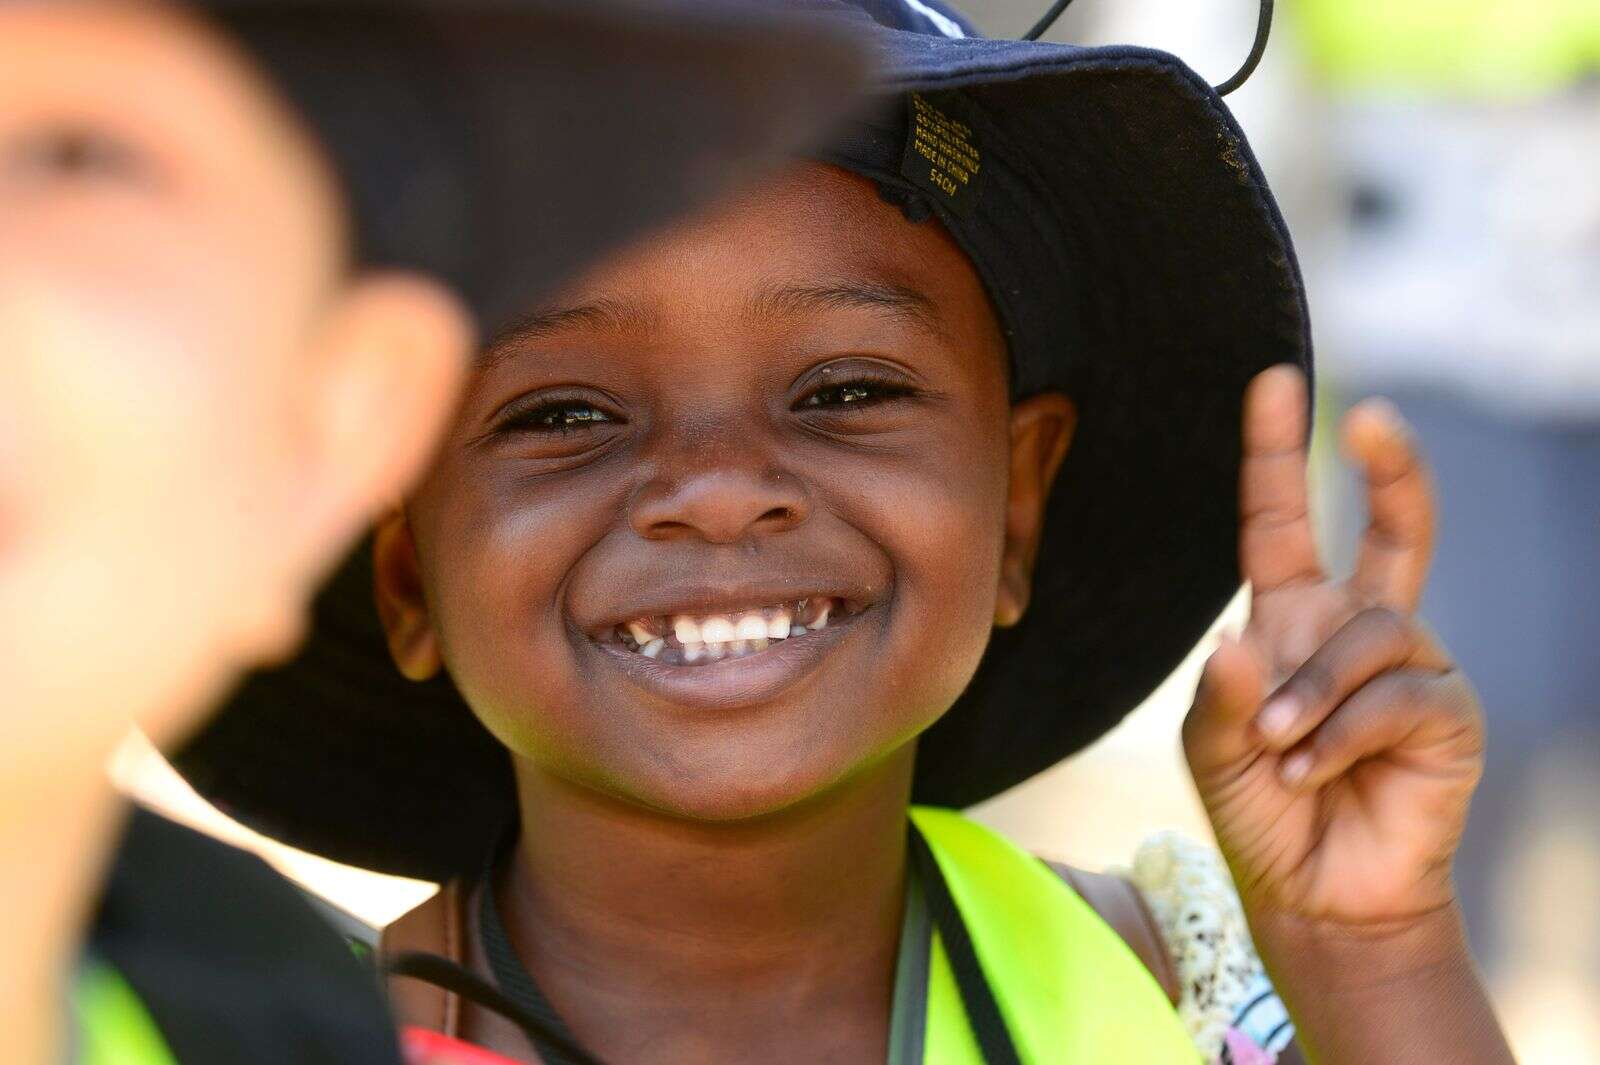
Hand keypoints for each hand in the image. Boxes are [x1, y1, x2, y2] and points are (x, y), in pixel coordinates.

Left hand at [1183, 366, 1483, 926]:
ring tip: (1278, 749)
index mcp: (1292, 618)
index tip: (1275, 381)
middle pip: (1397, 527)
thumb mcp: (1212, 747)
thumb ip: (1218, 698)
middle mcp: (1357, 627)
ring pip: (1371, 634)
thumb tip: (1236, 645)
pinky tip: (1311, 771)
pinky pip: (1396, 695)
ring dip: (1311, 695)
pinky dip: (1340, 734)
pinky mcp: (1448, 713)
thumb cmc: (1258, 808)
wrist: (1314, 892)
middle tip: (1372, 417)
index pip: (1283, 522)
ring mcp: (1411, 666)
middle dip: (1391, 467)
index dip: (1277, 453)